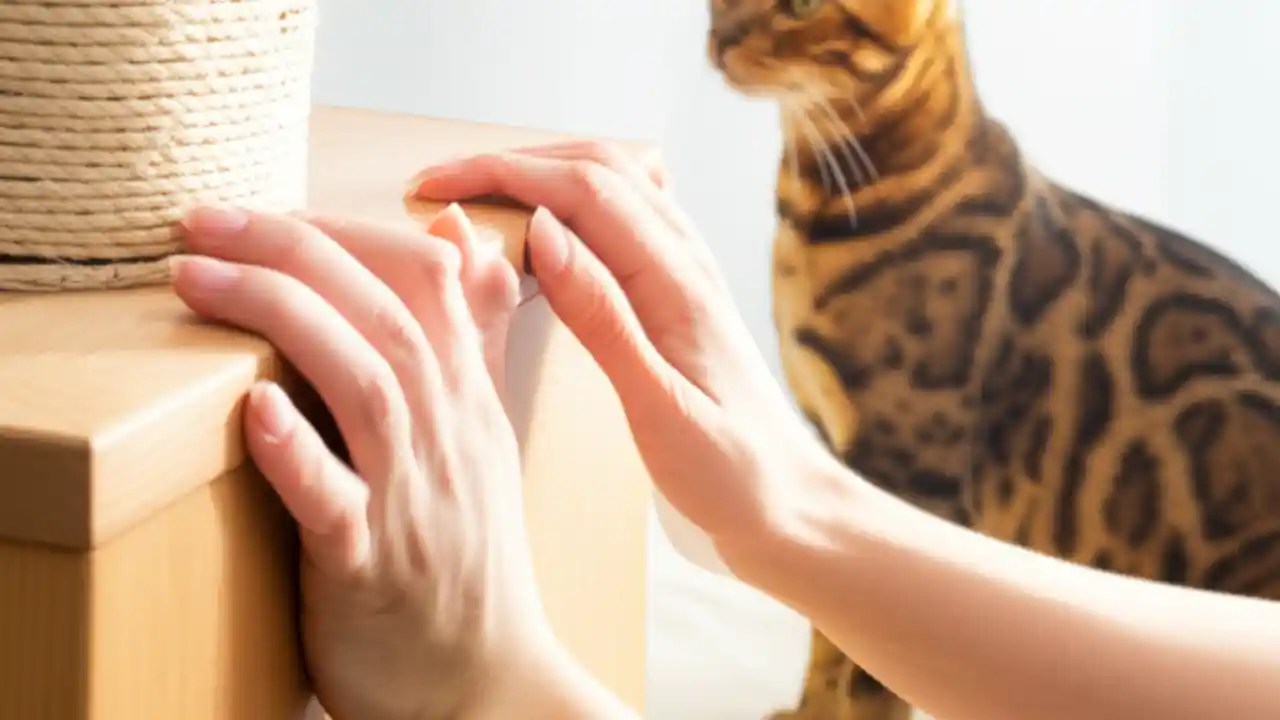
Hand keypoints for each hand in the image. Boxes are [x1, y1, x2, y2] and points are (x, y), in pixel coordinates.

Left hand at [171, 204, 549, 719]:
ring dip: (284, 320)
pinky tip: (252, 409)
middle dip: (297, 251)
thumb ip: (470, 335)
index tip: (267, 209)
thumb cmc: (470, 554)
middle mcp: (449, 435)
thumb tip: (458, 237)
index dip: (347, 229)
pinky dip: (297, 452)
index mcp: (469, 399)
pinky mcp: (372, 567)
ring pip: (367, 386)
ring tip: (200, 278)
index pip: (427, 280)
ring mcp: (415, 501)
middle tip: (205, 217)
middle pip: (389, 315)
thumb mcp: (482, 434)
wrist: (486, 679)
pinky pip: (337, 502)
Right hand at [412, 142, 845, 559]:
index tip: (435, 184)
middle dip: (512, 161)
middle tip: (440, 181)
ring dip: (542, 172)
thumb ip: (603, 319)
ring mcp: (687, 273)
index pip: (583, 190)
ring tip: (477, 193)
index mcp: (679, 284)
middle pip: (597, 168)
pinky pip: (623, 218)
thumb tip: (542, 232)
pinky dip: (571, 201)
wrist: (791, 504)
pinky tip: (542, 225)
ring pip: (612, 184)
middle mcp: (687, 262)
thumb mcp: (661, 410)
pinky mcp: (680, 293)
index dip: (504, 173)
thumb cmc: (731, 473)